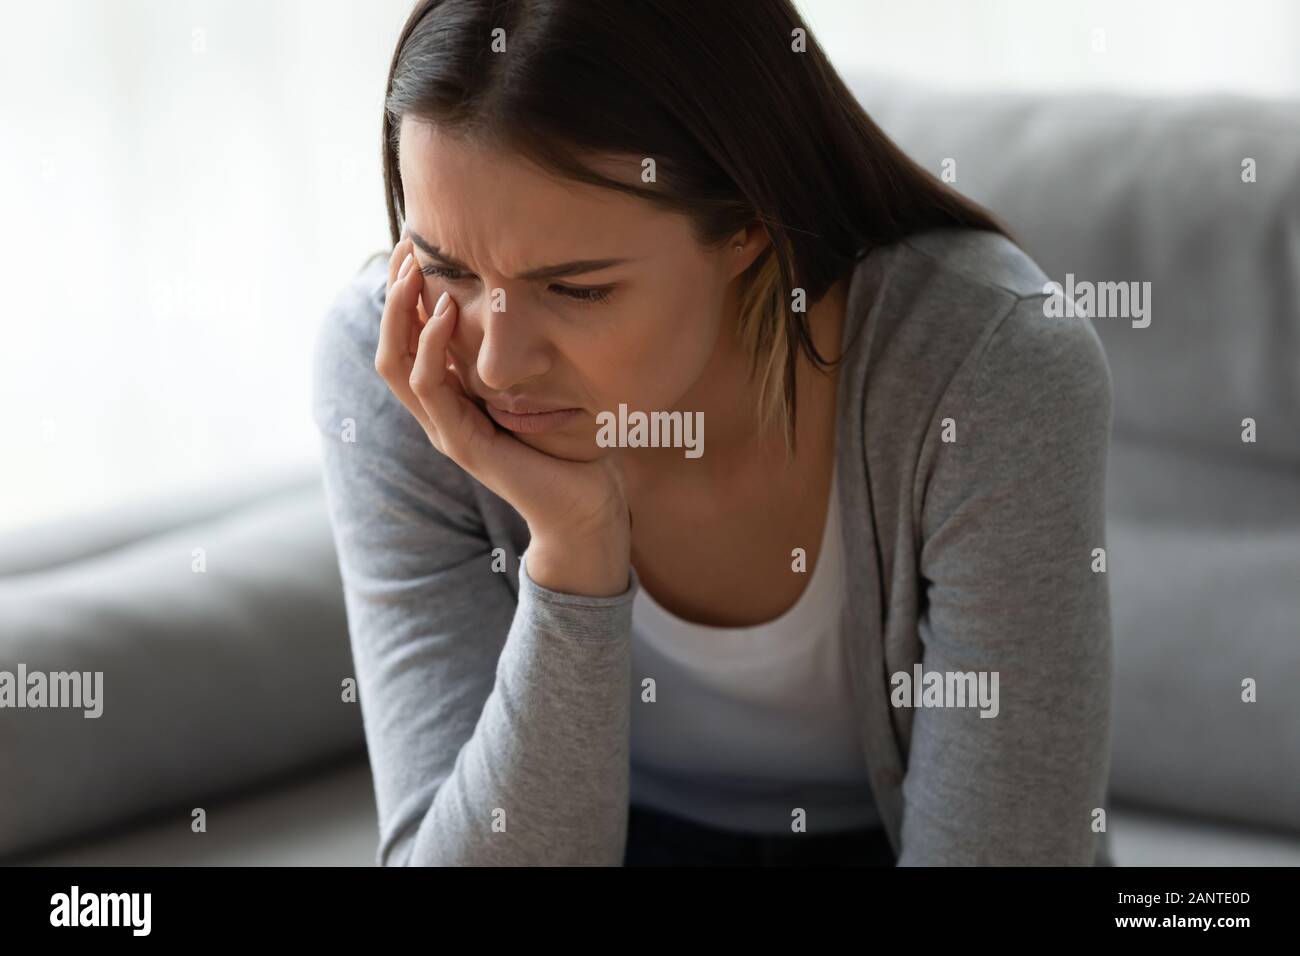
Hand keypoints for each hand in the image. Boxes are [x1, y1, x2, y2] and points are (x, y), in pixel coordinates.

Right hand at [374, 235, 631, 595]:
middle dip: (392, 294)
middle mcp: (439, 413)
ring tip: (414, 272)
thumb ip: (521, 354)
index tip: (415, 244)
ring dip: (400, 314)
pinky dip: (432, 347)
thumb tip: (531, 298)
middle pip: (390, 346)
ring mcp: (445, 429)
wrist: (585, 506)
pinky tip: (446, 312)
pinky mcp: (463, 443)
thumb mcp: (539, 387)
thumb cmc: (569, 445)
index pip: (407, 339)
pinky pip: (431, 388)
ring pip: (397, 364)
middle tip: (405, 247)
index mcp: (451, 398)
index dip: (404, 293)